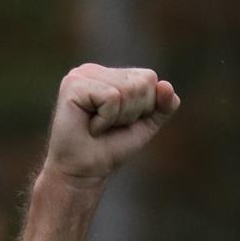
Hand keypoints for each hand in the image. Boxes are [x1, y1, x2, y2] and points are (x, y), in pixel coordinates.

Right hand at [42, 64, 179, 191]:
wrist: (85, 170)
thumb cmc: (111, 147)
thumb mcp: (146, 124)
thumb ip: (163, 105)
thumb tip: (166, 85)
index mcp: (110, 74)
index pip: (149, 78)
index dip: (145, 107)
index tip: (122, 121)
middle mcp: (94, 70)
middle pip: (140, 83)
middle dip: (132, 113)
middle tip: (109, 126)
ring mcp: (81, 75)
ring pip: (127, 89)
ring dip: (118, 117)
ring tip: (99, 126)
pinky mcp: (73, 85)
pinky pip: (111, 97)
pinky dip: (106, 119)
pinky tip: (90, 126)